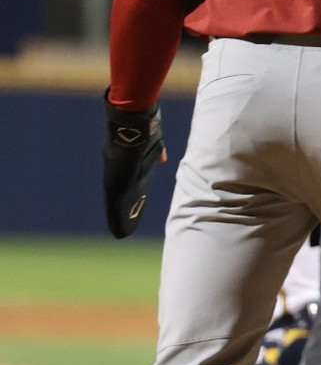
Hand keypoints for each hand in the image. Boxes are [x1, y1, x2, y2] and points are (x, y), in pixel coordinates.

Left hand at [103, 94, 165, 238]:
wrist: (132, 131)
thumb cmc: (145, 133)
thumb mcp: (154, 143)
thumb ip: (158, 152)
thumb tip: (163, 159)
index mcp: (129, 164)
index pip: (133, 183)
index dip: (135, 194)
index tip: (137, 204)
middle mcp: (119, 173)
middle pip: (123, 196)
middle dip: (125, 209)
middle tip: (123, 224)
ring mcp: (116, 180)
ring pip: (117, 204)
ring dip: (119, 218)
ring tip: (119, 233)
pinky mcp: (115, 187)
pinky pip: (115, 207)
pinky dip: (117, 220)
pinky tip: (118, 231)